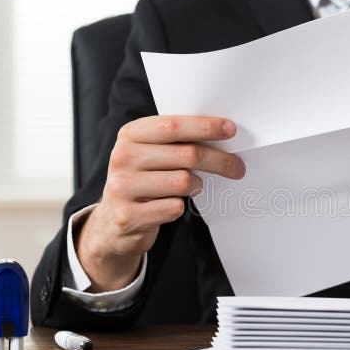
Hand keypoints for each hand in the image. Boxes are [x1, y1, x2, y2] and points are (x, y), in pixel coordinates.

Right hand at [76, 115, 245, 291]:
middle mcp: (122, 157)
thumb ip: (175, 142)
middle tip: (238, 168)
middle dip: (220, 160)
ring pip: (184, 182)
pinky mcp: (129, 216)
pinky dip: (180, 207)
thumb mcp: (150, 154)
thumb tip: (222, 134)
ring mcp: (122, 187)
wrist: (112, 223)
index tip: (231, 130)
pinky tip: (170, 205)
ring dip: (197, 185)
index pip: (173, 126)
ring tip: (193, 186)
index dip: (205, 126)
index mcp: (130, 135)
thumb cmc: (143, 181)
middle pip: (187, 154)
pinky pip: (174, 208)